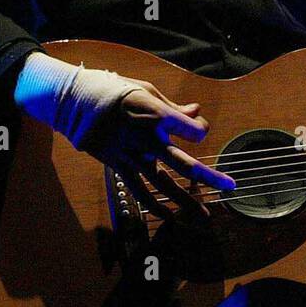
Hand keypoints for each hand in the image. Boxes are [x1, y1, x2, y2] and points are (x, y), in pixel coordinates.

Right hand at [83, 78, 235, 219]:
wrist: (75, 101)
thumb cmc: (116, 91)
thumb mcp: (146, 90)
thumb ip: (173, 107)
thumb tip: (197, 112)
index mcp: (155, 114)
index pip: (191, 129)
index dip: (200, 130)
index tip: (199, 129)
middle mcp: (146, 138)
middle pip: (183, 163)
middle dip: (209, 177)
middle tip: (230, 186)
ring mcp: (132, 155)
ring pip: (162, 183)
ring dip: (185, 201)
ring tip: (204, 216)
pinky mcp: (118, 165)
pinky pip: (139, 189)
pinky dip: (154, 205)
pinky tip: (170, 217)